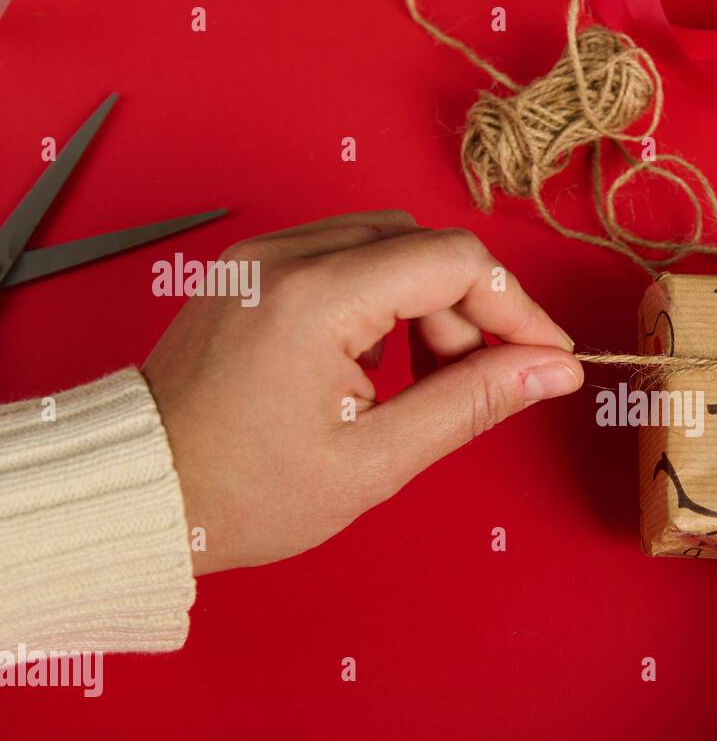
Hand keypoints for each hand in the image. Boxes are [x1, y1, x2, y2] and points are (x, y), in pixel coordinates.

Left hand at [142, 211, 582, 574]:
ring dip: (427, 303)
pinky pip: (342, 258)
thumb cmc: (247, 493)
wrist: (139, 495)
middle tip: (472, 383)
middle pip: (424, 246)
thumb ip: (472, 403)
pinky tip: (372, 363)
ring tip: (418, 381)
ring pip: (386, 245)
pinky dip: (381, 299)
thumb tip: (554, 369)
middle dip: (470, 310)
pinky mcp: (249, 272)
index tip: (546, 360)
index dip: (516, 308)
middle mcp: (286, 256)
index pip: (455, 262)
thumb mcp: (376, 460)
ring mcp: (261, 258)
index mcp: (317, 298)